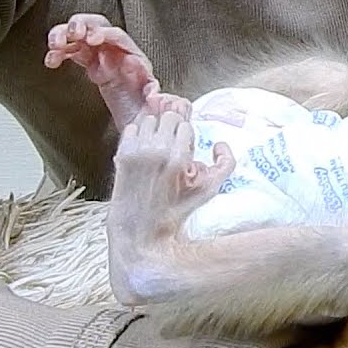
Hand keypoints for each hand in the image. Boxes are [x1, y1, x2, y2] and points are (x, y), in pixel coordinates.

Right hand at [45, 13, 159, 129]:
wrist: (138, 119)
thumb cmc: (147, 110)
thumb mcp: (154, 106)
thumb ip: (156, 98)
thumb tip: (154, 94)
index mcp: (134, 57)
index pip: (118, 37)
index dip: (104, 34)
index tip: (91, 38)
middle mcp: (117, 52)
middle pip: (97, 27)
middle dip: (83, 25)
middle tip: (71, 32)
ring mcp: (103, 55)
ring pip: (80, 36)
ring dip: (64, 35)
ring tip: (54, 44)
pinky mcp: (90, 63)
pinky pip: (72, 52)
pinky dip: (59, 53)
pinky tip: (51, 60)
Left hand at [105, 102, 235, 305]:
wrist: (139, 231)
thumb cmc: (175, 213)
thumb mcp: (208, 192)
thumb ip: (226, 164)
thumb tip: (220, 144)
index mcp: (179, 158)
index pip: (185, 125)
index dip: (187, 135)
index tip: (185, 149)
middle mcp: (157, 150)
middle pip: (168, 117)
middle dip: (173, 128)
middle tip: (172, 146)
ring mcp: (136, 151)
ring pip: (149, 120)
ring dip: (155, 129)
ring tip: (156, 148)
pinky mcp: (121, 154)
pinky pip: (132, 128)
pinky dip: (138, 135)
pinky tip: (142, 151)